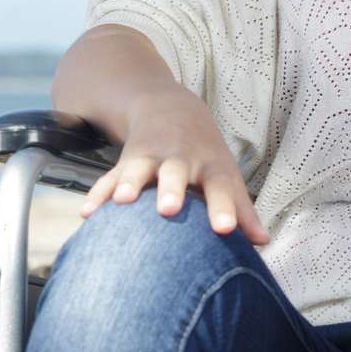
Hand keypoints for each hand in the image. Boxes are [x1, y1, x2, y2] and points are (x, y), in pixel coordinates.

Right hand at [78, 81, 270, 244]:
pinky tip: (88, 214)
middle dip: (172, 189)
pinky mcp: (126, 161)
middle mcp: (181, 159)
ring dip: (130, 183)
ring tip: (122, 201)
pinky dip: (99, 193)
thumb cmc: (205, 154)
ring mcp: (151, 157)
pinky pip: (109, 177)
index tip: (226, 229)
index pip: (220, 186)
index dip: (224, 207)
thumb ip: (242, 210)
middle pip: (177, 173)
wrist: (171, 108)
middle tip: (169, 209)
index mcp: (209, 166)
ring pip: (139, 169)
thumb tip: (262, 243)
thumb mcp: (226, 174)